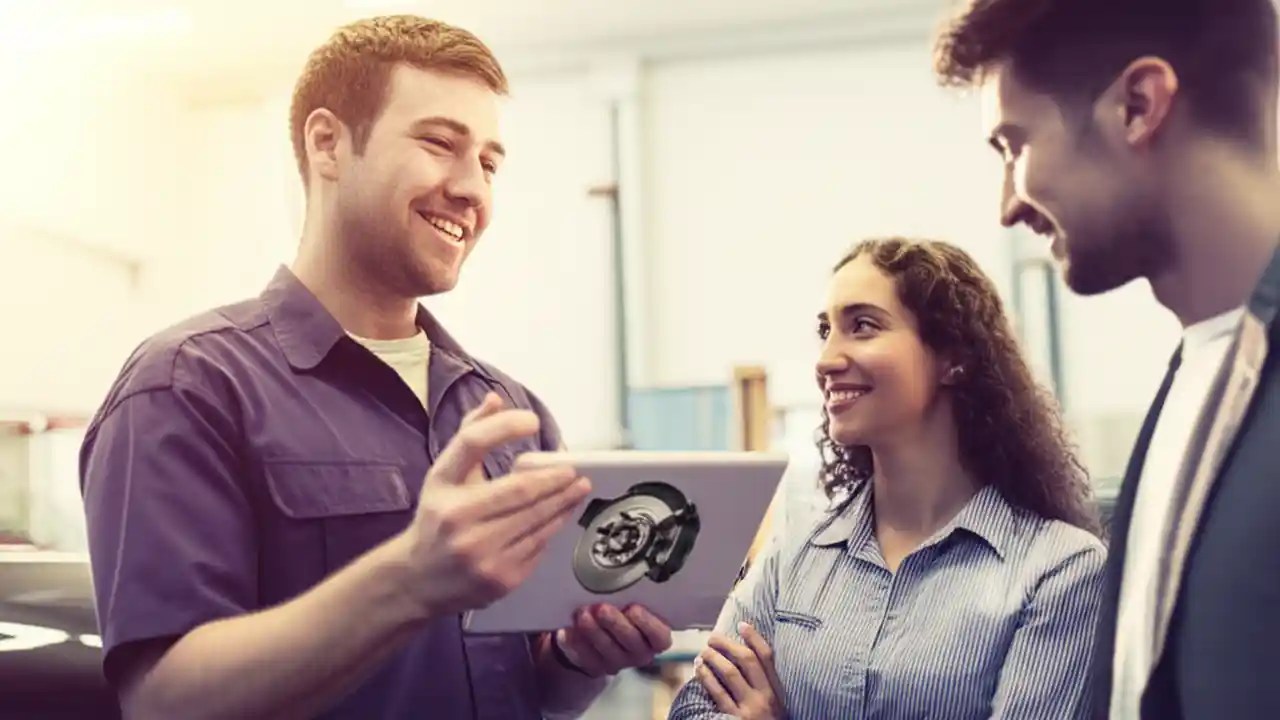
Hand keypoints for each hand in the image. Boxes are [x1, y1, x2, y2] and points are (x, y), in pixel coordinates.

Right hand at [402, 392, 591, 615]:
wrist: (417, 580)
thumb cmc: (437, 519)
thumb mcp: (444, 475)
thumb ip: (470, 435)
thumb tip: (495, 399)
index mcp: (441, 485)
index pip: (473, 443)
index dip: (504, 427)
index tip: (532, 421)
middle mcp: (457, 518)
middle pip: (519, 489)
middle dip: (554, 477)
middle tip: (573, 469)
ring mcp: (479, 552)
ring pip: (535, 519)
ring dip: (563, 501)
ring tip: (579, 487)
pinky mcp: (499, 578)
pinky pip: (537, 545)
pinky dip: (554, 526)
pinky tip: (562, 514)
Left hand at [554, 604, 672, 676]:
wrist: (599, 629)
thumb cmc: (622, 607)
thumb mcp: (632, 600)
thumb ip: (633, 594)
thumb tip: (624, 569)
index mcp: (656, 637)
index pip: (660, 636)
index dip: (648, 624)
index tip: (634, 608)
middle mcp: (640, 652)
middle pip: (631, 642)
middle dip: (616, 624)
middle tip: (602, 608)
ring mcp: (618, 662)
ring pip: (607, 650)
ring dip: (594, 631)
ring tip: (583, 613)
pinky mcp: (596, 666)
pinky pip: (586, 657)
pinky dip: (577, 642)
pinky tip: (569, 629)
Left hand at [697, 623, 784, 719]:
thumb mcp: (775, 705)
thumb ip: (764, 684)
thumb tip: (744, 654)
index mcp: (778, 692)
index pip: (767, 658)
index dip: (755, 638)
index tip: (742, 624)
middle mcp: (765, 697)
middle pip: (746, 660)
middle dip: (728, 645)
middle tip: (713, 638)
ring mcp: (749, 709)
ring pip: (729, 673)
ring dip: (713, 658)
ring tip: (703, 652)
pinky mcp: (733, 719)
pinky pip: (716, 693)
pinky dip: (705, 677)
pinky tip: (698, 669)